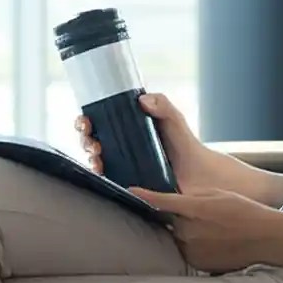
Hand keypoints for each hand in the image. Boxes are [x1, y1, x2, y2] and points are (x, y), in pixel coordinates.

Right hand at [74, 93, 225, 189]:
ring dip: (89, 156)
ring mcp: (121, 163)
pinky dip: (98, 175)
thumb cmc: (185, 144)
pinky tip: (101, 172)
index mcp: (127, 125)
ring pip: (94, 158)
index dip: (86, 119)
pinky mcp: (125, 181)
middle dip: (85, 138)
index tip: (86, 120)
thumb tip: (142, 100)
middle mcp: (120, 143)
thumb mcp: (173, 119)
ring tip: (98, 156)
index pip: (98, 119)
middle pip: (91, 138)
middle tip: (93, 141)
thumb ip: (162, 105)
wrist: (197, 175)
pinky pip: (105, 178)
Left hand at [129, 186, 282, 272]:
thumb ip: (193, 196)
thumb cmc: (244, 211)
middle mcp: (189, 230)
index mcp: (194, 208)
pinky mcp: (198, 263)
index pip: (162, 201)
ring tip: (210, 229)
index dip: (145, 195)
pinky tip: (212, 240)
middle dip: (178, 217)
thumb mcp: (218, 195)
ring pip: (178, 237)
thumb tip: (176, 198)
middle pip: (171, 221)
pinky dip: (193, 245)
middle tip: (197, 214)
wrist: (265, 238)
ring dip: (185, 232)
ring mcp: (193, 249)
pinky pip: (187, 251)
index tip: (131, 190)